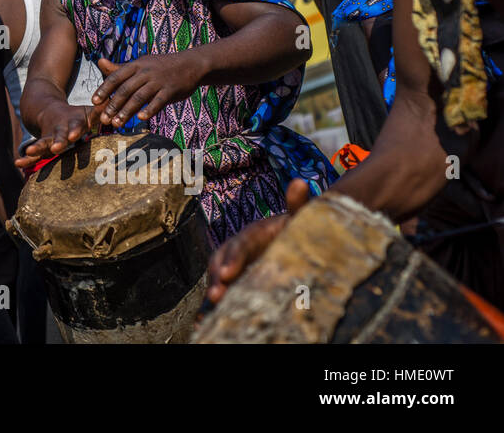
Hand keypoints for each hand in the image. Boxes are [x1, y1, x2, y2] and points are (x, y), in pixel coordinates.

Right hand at [14, 101, 96, 168]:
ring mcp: (48, 137)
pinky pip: (33, 153)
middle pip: (58, 135)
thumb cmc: (75, 115)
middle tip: (56, 147)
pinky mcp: (41, 144)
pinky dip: (26, 158)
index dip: (74, 130)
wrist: (47, 108)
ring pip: (43, 143)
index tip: (73, 135)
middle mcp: (59, 130)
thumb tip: (114, 102)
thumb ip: (100, 110)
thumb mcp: (87, 111)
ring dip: (37, 148)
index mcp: (72, 122)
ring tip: (29, 151)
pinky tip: (18, 164)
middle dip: (58, 141)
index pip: (74, 126)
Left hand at [92, 52, 204, 127]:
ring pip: (139, 97)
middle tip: (104, 119)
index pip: (116, 77)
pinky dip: (150, 110)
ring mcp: (159, 81)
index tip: (94, 102)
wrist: (191, 64)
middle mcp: (146, 72)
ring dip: (127, 111)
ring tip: (117, 123)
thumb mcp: (140, 63)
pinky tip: (141, 118)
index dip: (104, 89)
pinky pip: (159, 101)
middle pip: (125, 89)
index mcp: (136, 65)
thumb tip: (99, 62)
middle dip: (113, 105)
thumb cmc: (160, 66)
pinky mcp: (171, 90)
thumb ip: (120, 68)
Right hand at [205, 179, 310, 305]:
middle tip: (216, 295)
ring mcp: (235, 266)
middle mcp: (239, 250)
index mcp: (253, 235)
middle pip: (222, 262)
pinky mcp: (236, 281)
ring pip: (218, 277)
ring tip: (214, 307)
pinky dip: (211, 307)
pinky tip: (203, 323)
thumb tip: (301, 182)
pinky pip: (221, 292)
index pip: (240, 245)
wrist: (294, 238)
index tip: (226, 274)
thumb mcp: (300, 218)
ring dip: (214, 291)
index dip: (233, 259)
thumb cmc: (297, 230)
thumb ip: (298, 204)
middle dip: (217, 278)